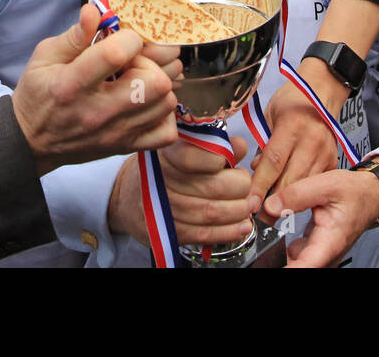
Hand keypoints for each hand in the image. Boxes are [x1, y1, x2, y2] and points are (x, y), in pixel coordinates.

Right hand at [12, 2, 179, 175]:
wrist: (31, 143)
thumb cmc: (38, 94)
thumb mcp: (44, 57)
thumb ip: (74, 35)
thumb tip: (95, 11)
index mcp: (72, 84)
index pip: (117, 53)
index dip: (128, 37)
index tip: (121, 38)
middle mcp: (98, 111)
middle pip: (154, 81)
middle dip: (149, 63)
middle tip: (132, 63)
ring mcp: (115, 132)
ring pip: (165, 103)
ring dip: (157, 85)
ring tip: (137, 81)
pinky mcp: (125, 146)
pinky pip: (165, 132)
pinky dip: (163, 115)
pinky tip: (145, 104)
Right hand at [110, 137, 253, 247]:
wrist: (129, 197)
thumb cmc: (161, 168)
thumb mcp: (181, 147)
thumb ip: (212, 145)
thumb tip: (240, 146)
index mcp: (165, 154)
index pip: (193, 156)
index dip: (220, 158)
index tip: (234, 160)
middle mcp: (161, 180)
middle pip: (210, 187)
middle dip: (240, 188)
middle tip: (248, 187)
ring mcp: (164, 208)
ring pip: (211, 212)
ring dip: (238, 212)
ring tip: (249, 207)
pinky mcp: (169, 231)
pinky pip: (203, 234)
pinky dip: (228, 231)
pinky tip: (241, 226)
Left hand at [249, 75, 340, 209]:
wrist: (323, 90)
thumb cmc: (293, 99)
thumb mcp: (270, 116)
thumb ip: (264, 144)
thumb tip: (256, 171)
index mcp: (292, 126)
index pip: (273, 162)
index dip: (260, 185)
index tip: (249, 203)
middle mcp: (311, 142)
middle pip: (290, 180)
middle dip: (272, 202)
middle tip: (256, 218)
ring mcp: (325, 153)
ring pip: (303, 187)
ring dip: (286, 203)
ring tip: (270, 215)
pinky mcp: (332, 161)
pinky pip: (314, 184)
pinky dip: (301, 195)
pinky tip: (289, 202)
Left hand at [263, 169, 378, 267]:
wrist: (369, 194)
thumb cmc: (353, 192)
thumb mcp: (326, 184)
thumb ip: (297, 194)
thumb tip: (269, 206)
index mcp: (330, 241)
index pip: (306, 266)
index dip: (287, 267)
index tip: (267, 262)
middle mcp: (326, 253)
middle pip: (297, 267)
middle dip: (276, 260)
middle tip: (259, 250)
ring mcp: (320, 253)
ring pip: (295, 263)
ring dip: (278, 255)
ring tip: (263, 238)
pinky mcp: (315, 249)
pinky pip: (296, 257)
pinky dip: (282, 248)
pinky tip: (273, 235)